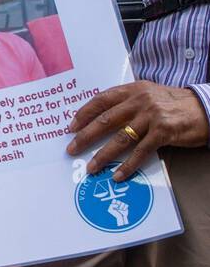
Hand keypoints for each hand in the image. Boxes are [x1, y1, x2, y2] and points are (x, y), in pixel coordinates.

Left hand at [67, 80, 209, 179]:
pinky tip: (118, 175)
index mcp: (132, 90)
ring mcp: (151, 116)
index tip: (70, 127)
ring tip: (91, 167)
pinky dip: (128, 165)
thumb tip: (101, 119)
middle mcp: (139, 101)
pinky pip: (141, 151)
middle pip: (105, 120)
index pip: (101, 100)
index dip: (83, 114)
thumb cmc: (173, 104)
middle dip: (85, 136)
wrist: (204, 108)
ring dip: (103, 155)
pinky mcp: (163, 132)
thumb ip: (127, 102)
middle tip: (71, 149)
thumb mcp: (148, 95)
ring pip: (120, 139)